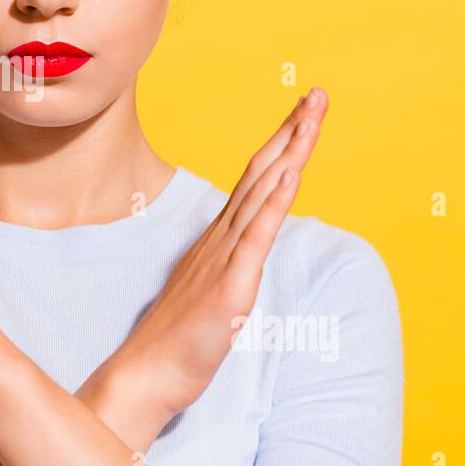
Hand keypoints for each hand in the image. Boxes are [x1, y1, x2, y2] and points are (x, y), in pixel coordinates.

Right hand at [115, 87, 329, 417]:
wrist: (148, 372)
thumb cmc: (179, 338)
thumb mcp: (212, 291)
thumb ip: (227, 264)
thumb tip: (244, 250)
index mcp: (220, 239)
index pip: (255, 180)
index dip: (281, 145)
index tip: (302, 113)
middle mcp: (222, 237)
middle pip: (261, 172)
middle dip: (292, 131)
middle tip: (316, 93)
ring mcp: (224, 257)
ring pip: (261, 192)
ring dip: (289, 151)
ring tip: (310, 116)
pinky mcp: (230, 284)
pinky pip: (256, 235)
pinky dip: (275, 201)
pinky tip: (292, 174)